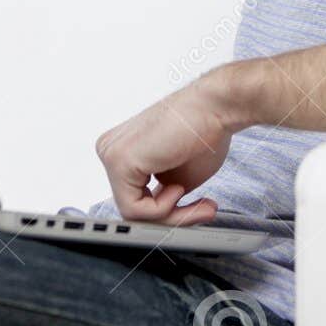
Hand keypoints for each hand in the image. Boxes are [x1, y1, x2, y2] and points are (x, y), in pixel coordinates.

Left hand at [94, 73, 245, 225]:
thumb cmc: (204, 132)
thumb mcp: (180, 178)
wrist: (215, 107)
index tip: (200, 208)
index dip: (170, 211)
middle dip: (173, 215)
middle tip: (204, 210)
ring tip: (194, 200)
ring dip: (170, 214)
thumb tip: (162, 218)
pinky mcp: (117, 160)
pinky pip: (133, 209)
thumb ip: (164, 197)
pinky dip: (161, 209)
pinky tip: (178, 189)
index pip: (137, 198)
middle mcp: (110, 150)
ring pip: (133, 211)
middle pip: (134, 206)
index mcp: (122, 151)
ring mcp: (110, 154)